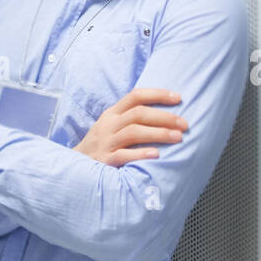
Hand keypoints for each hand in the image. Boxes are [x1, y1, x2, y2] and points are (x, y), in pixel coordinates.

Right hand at [72, 87, 186, 166]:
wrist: (76, 166)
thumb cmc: (103, 145)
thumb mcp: (112, 126)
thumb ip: (132, 118)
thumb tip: (167, 114)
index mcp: (113, 113)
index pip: (136, 95)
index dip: (158, 94)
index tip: (179, 98)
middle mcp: (109, 124)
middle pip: (138, 114)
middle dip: (165, 117)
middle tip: (185, 124)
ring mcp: (106, 142)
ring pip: (133, 132)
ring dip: (159, 133)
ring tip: (178, 138)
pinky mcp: (104, 160)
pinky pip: (123, 155)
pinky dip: (141, 154)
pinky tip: (156, 155)